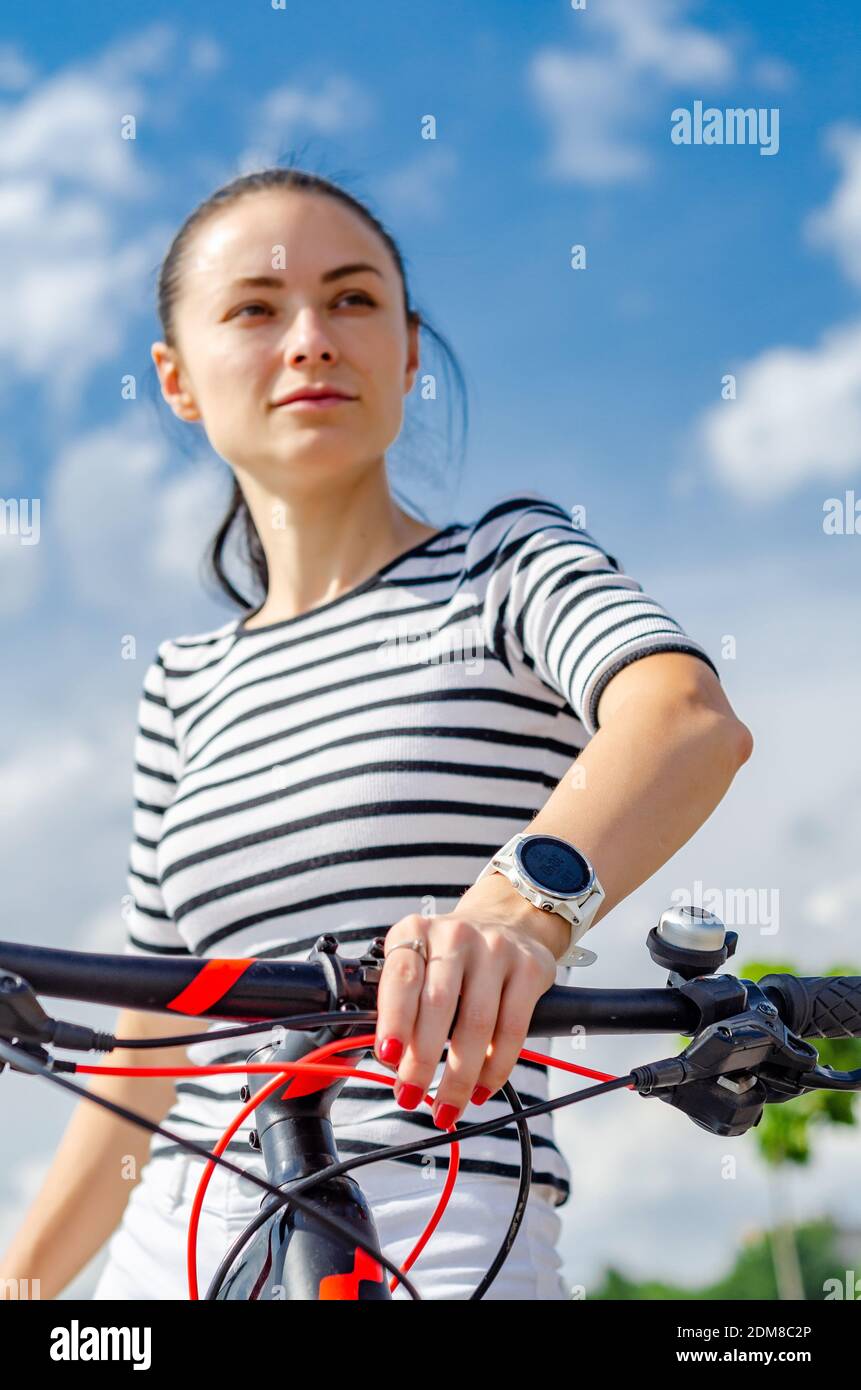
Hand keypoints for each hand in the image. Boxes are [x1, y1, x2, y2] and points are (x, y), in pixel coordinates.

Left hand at [373, 892, 558, 1129]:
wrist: (505, 922)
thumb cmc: (449, 958)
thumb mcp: (416, 963)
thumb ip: (400, 1004)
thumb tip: (392, 1063)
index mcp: (416, 931)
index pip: (402, 976)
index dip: (394, 1018)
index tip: (388, 1055)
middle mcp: (456, 935)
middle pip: (439, 1004)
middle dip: (422, 1060)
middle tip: (410, 1096)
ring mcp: (496, 948)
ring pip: (477, 1023)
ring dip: (459, 1076)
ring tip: (446, 1107)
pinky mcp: (530, 968)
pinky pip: (513, 1029)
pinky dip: (495, 1069)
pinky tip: (480, 1090)